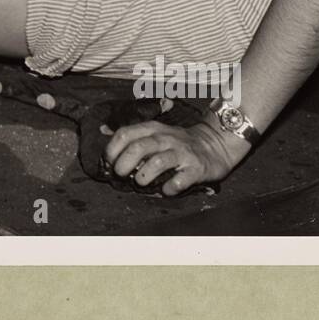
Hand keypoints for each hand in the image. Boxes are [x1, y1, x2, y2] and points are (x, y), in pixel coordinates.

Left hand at [103, 117, 250, 194]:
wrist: (216, 144)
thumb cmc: (178, 142)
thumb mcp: (154, 131)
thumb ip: (131, 133)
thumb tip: (102, 130)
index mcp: (153, 129)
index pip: (125, 134)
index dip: (112, 149)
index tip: (110, 162)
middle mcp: (166, 138)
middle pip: (139, 147)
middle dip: (124, 163)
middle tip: (121, 175)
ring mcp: (182, 153)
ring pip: (158, 162)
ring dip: (144, 175)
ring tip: (140, 182)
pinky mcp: (196, 169)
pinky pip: (180, 180)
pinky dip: (169, 188)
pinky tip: (165, 190)